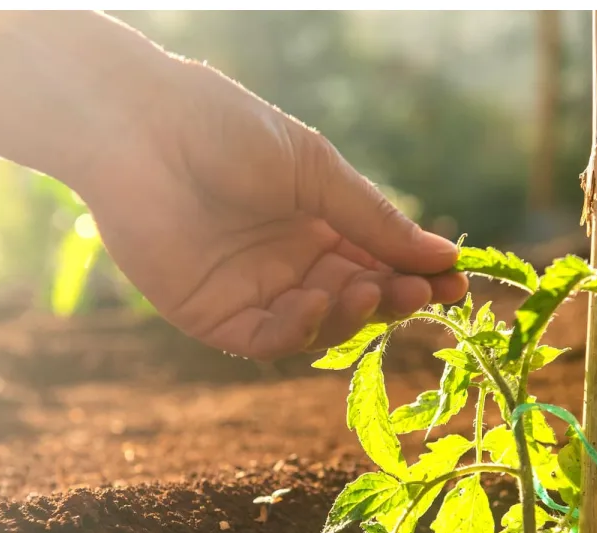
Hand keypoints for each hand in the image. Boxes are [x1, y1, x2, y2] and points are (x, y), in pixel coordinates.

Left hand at [78, 58, 467, 360]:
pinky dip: (297, 330)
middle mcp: (288, 264)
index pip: (378, 263)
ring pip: (317, 327)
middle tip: (422, 295)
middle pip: (355, 301)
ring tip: (367, 288)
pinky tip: (312, 302)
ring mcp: (252, 293)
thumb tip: (446, 256)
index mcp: (316, 224)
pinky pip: (266, 340)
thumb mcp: (317, 173)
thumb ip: (376, 222)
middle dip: (392, 299)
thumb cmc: (227, 132)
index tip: (455, 284)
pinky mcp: (212, 316)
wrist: (141, 129)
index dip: (416, 276)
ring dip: (350, 315)